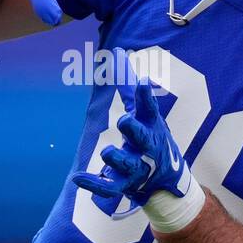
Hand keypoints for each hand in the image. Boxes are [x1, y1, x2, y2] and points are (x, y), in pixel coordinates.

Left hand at [72, 79, 193, 207]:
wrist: (166, 182)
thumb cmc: (151, 139)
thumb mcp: (145, 116)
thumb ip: (130, 89)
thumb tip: (118, 55)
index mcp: (151, 127)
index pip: (150, 109)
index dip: (146, 96)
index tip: (143, 81)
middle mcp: (146, 147)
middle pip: (142, 137)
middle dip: (133, 129)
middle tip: (124, 120)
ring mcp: (137, 168)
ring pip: (127, 164)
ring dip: (116, 158)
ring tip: (107, 152)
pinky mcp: (125, 185)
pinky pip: (109, 187)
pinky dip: (93, 183)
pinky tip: (76, 178)